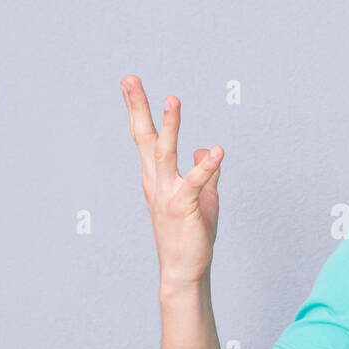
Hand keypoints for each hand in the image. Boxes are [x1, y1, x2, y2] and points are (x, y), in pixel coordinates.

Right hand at [122, 75, 223, 291]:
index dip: (138, 109)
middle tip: (129, 78)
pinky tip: (219, 151)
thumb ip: (205, 172)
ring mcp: (168, 194)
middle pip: (144, 138)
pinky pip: (197, 182)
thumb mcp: (202, 197)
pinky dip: (207, 166)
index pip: (144, 137)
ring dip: (170, 126)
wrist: (184, 271)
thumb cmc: (191, 235)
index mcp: (156, 177)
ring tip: (173, 99)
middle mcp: (156, 182)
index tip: (130, 83)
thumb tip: (207, 149)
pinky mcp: (184, 207)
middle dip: (137, 107)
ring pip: (166, 153)